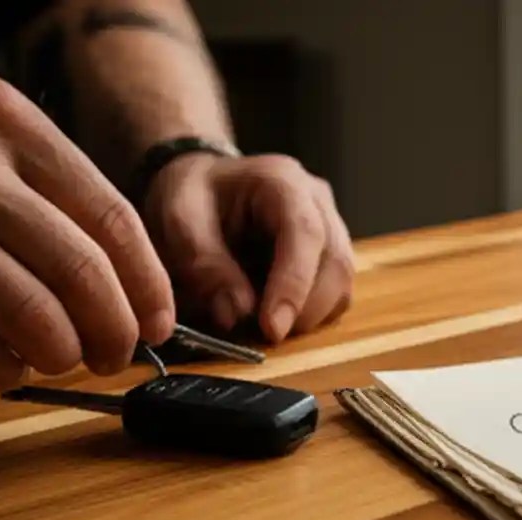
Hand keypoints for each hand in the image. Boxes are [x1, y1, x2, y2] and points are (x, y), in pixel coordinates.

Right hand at [0, 68, 174, 390]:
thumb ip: (47, 188)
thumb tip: (130, 284)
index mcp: (8, 123)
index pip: (112, 219)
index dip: (148, 285)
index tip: (158, 323)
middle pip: (81, 271)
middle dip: (115, 331)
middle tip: (116, 355)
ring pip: (31, 313)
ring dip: (63, 354)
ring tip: (61, 359)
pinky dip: (0, 372)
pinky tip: (4, 365)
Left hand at [142, 152, 354, 343]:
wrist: (205, 185)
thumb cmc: (193, 195)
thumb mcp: (180, 220)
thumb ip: (205, 265)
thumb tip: (234, 315)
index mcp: (282, 181)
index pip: (305, 234)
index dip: (294, 285)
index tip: (273, 329)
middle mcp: (318, 201)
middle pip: (335, 263)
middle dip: (304, 310)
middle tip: (264, 336)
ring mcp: (332, 226)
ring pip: (342, 282)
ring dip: (310, 315)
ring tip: (266, 323)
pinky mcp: (331, 254)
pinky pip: (336, 293)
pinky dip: (312, 313)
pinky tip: (278, 312)